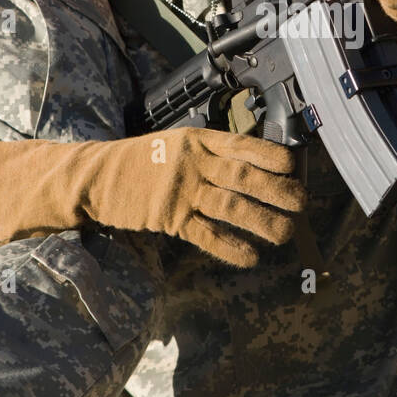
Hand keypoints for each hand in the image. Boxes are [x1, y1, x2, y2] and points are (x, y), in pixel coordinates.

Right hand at [0, 129, 307, 267]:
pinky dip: (230, 247)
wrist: (94, 177)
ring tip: (285, 233)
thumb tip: (252, 166)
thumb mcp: (175, 144)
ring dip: (262, 221)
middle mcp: (193, 163)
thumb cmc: (140, 161)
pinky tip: (250, 257)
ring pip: (231, 206)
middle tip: (302, 203)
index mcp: (197, 140)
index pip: (243, 145)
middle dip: (277, 190)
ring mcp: (181, 190)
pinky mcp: (168, 217)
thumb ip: (209, 153)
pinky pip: (206, 234)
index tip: (294, 167)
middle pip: (244, 176)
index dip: (271, 156)